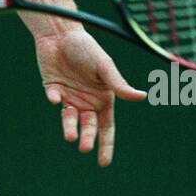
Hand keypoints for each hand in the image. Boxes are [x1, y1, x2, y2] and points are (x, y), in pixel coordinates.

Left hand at [35, 27, 145, 165]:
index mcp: (103, 98)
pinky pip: (55, 99)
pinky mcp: (53, 89)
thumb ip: (119, 84)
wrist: (62, 33)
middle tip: (85, 147)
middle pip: (89, 127)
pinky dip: (55, 100)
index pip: (106, 127)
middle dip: (88, 139)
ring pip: (70, 119)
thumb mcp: (105, 66)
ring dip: (70, 128)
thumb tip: (142, 97)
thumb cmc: (87, 47)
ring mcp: (69, 96)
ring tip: (70, 136)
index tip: (104, 162)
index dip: (106, 145)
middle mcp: (87, 101)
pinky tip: (56, 97)